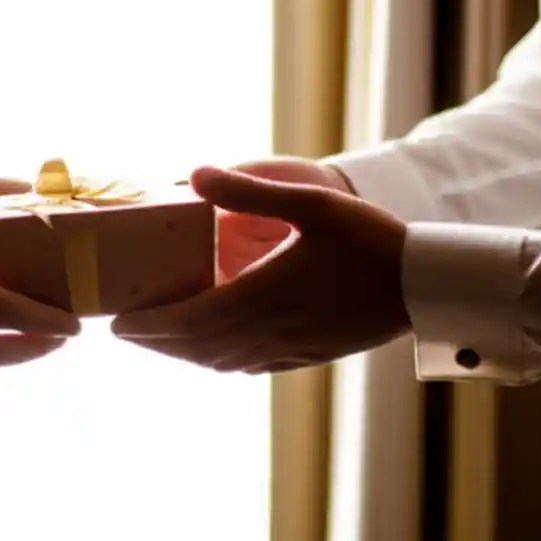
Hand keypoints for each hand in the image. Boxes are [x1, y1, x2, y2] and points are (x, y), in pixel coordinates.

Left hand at [112, 167, 407, 373]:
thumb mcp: (311, 203)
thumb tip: (192, 174)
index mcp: (263, 297)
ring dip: (185, 353)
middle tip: (126, 331)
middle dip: (157, 342)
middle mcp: (270, 331)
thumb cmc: (371, 240)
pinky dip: (220, 360)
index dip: (148, 327)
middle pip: (197, 348)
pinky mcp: (307, 356)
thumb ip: (250, 190)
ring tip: (162, 338)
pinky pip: (250, 366)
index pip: (188, 323)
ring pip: (222, 361)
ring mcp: (290, 349)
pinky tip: (217, 348)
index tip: (116, 324)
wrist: (424, 286)